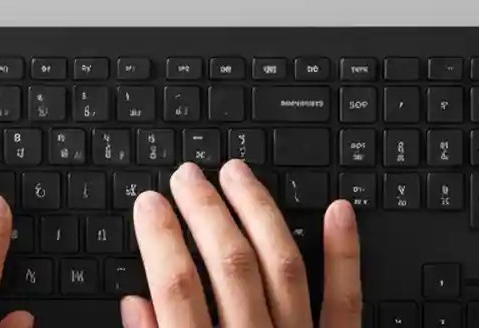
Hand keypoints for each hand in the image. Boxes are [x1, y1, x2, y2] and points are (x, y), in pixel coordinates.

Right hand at [123, 160, 361, 327]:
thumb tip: (134, 305)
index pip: (177, 288)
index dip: (159, 238)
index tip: (149, 203)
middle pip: (230, 265)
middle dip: (205, 211)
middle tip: (188, 176)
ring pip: (282, 267)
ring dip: (258, 212)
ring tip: (237, 174)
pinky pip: (344, 300)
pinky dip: (344, 253)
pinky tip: (337, 211)